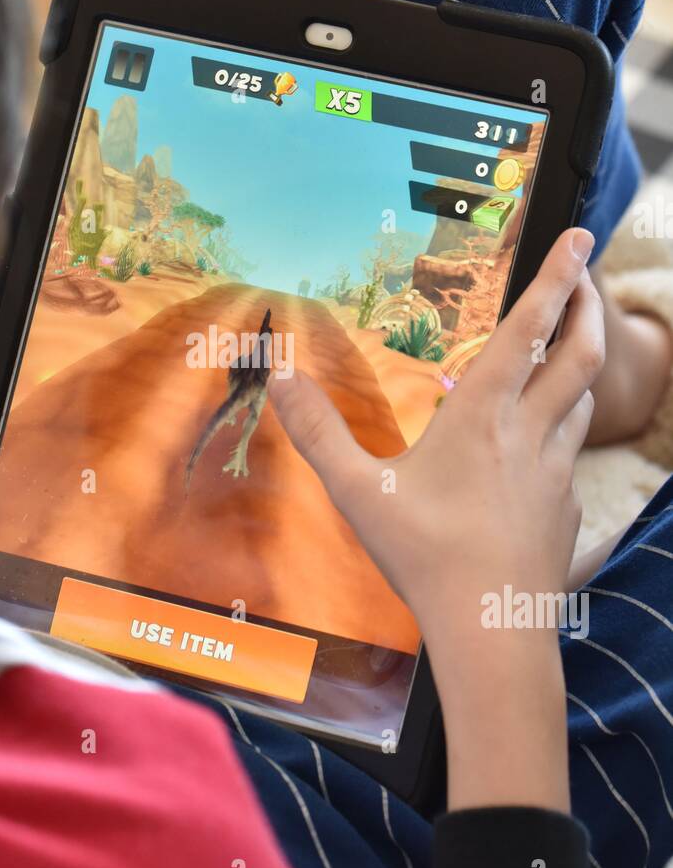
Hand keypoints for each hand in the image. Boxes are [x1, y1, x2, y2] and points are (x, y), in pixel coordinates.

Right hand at [270, 228, 602, 809]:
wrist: (492, 630)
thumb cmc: (425, 556)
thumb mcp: (356, 490)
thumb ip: (315, 430)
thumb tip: (277, 373)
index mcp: (484, 416)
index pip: (529, 329)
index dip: (557, 278)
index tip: (580, 237)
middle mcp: (530, 434)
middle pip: (580, 357)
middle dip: (588, 310)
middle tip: (590, 280)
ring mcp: (555, 475)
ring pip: (582, 404)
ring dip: (582, 368)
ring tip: (573, 352)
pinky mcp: (564, 511)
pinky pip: (572, 457)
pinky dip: (565, 433)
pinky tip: (544, 451)